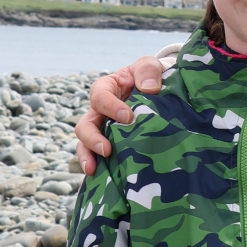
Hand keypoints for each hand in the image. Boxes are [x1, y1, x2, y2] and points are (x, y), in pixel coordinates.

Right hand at [74, 58, 167, 174]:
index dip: (110, 107)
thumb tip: (149, 88)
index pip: (100, 96)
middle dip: (92, 138)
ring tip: (93, 170)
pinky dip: (99, 168)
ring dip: (87, 156)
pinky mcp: (113, 145)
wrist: (161, 91)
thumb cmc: (152, 77)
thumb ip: (148, 70)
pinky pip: (99, 157)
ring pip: (85, 144)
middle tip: (107, 150)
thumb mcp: (151, 66)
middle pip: (85, 125)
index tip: (128, 117)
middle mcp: (100, 111)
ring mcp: (104, 129)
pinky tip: (102, 179)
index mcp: (107, 88)